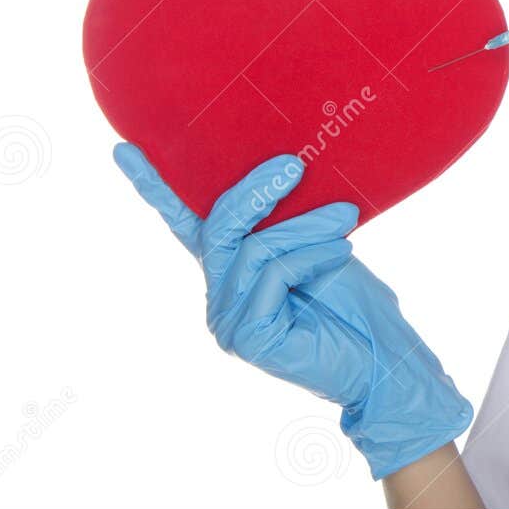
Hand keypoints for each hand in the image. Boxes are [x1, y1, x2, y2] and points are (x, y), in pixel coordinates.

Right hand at [113, 143, 472, 479]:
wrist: (385, 361)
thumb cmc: (356, 303)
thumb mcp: (319, 246)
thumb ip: (287, 221)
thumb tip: (283, 167)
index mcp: (232, 269)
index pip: (185, 226)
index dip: (154, 188)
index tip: (123, 148)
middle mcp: (221, 296)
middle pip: (220, 227)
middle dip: (257, 190)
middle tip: (295, 166)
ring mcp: (229, 321)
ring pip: (255, 248)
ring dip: (306, 226)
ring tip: (346, 216)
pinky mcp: (247, 338)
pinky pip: (273, 273)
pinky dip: (313, 255)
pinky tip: (343, 252)